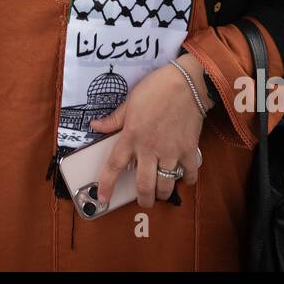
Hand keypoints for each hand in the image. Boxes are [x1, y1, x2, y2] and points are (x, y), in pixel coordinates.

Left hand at [91, 58, 204, 207]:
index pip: (114, 166)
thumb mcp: (130, 102)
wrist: (186, 82)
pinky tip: (184, 177)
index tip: (103, 198)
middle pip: (143, 185)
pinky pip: (189, 173)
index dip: (106, 184)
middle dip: (143, 199)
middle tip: (143, 201)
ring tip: (161, 192)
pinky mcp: (188, 149)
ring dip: (163, 193)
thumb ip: (114, 119)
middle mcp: (149, 148)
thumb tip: (95, 126)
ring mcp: (170, 151)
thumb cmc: (156, 88)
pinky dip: (187, 179)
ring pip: (166, 185)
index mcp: (131, 136)